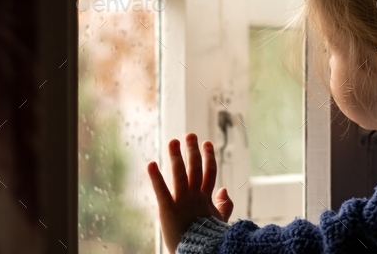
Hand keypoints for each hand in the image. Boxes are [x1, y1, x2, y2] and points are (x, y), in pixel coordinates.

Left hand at [147, 133, 233, 253]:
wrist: (200, 253)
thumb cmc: (208, 240)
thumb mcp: (220, 221)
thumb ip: (224, 205)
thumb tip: (225, 189)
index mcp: (206, 199)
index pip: (209, 172)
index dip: (208, 157)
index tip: (207, 143)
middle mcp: (195, 196)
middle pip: (195, 168)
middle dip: (192, 150)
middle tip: (190, 135)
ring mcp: (182, 201)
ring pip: (180, 174)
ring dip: (176, 156)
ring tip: (174, 140)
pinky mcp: (167, 209)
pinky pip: (161, 190)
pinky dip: (155, 177)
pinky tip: (150, 163)